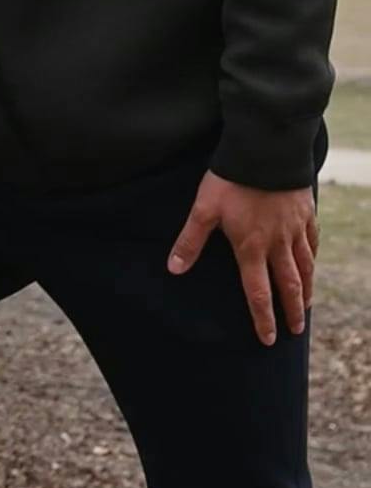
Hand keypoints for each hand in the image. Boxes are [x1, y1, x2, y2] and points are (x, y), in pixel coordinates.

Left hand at [167, 169, 317, 344]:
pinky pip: (312, 241)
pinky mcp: (305, 212)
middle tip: (295, 331)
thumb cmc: (231, 179)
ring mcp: (294, 228)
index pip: (257, 292)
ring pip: (305, 266)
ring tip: (307, 304)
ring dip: (306, 288)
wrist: (266, 149)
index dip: (262, 317)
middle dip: (291, 311)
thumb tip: (174, 269)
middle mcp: (277, 244)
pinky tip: (312, 262)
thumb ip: (190, 240)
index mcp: (251, 247)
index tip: (268, 338)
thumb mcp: (204, 209)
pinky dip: (312, 256)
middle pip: (288, 285)